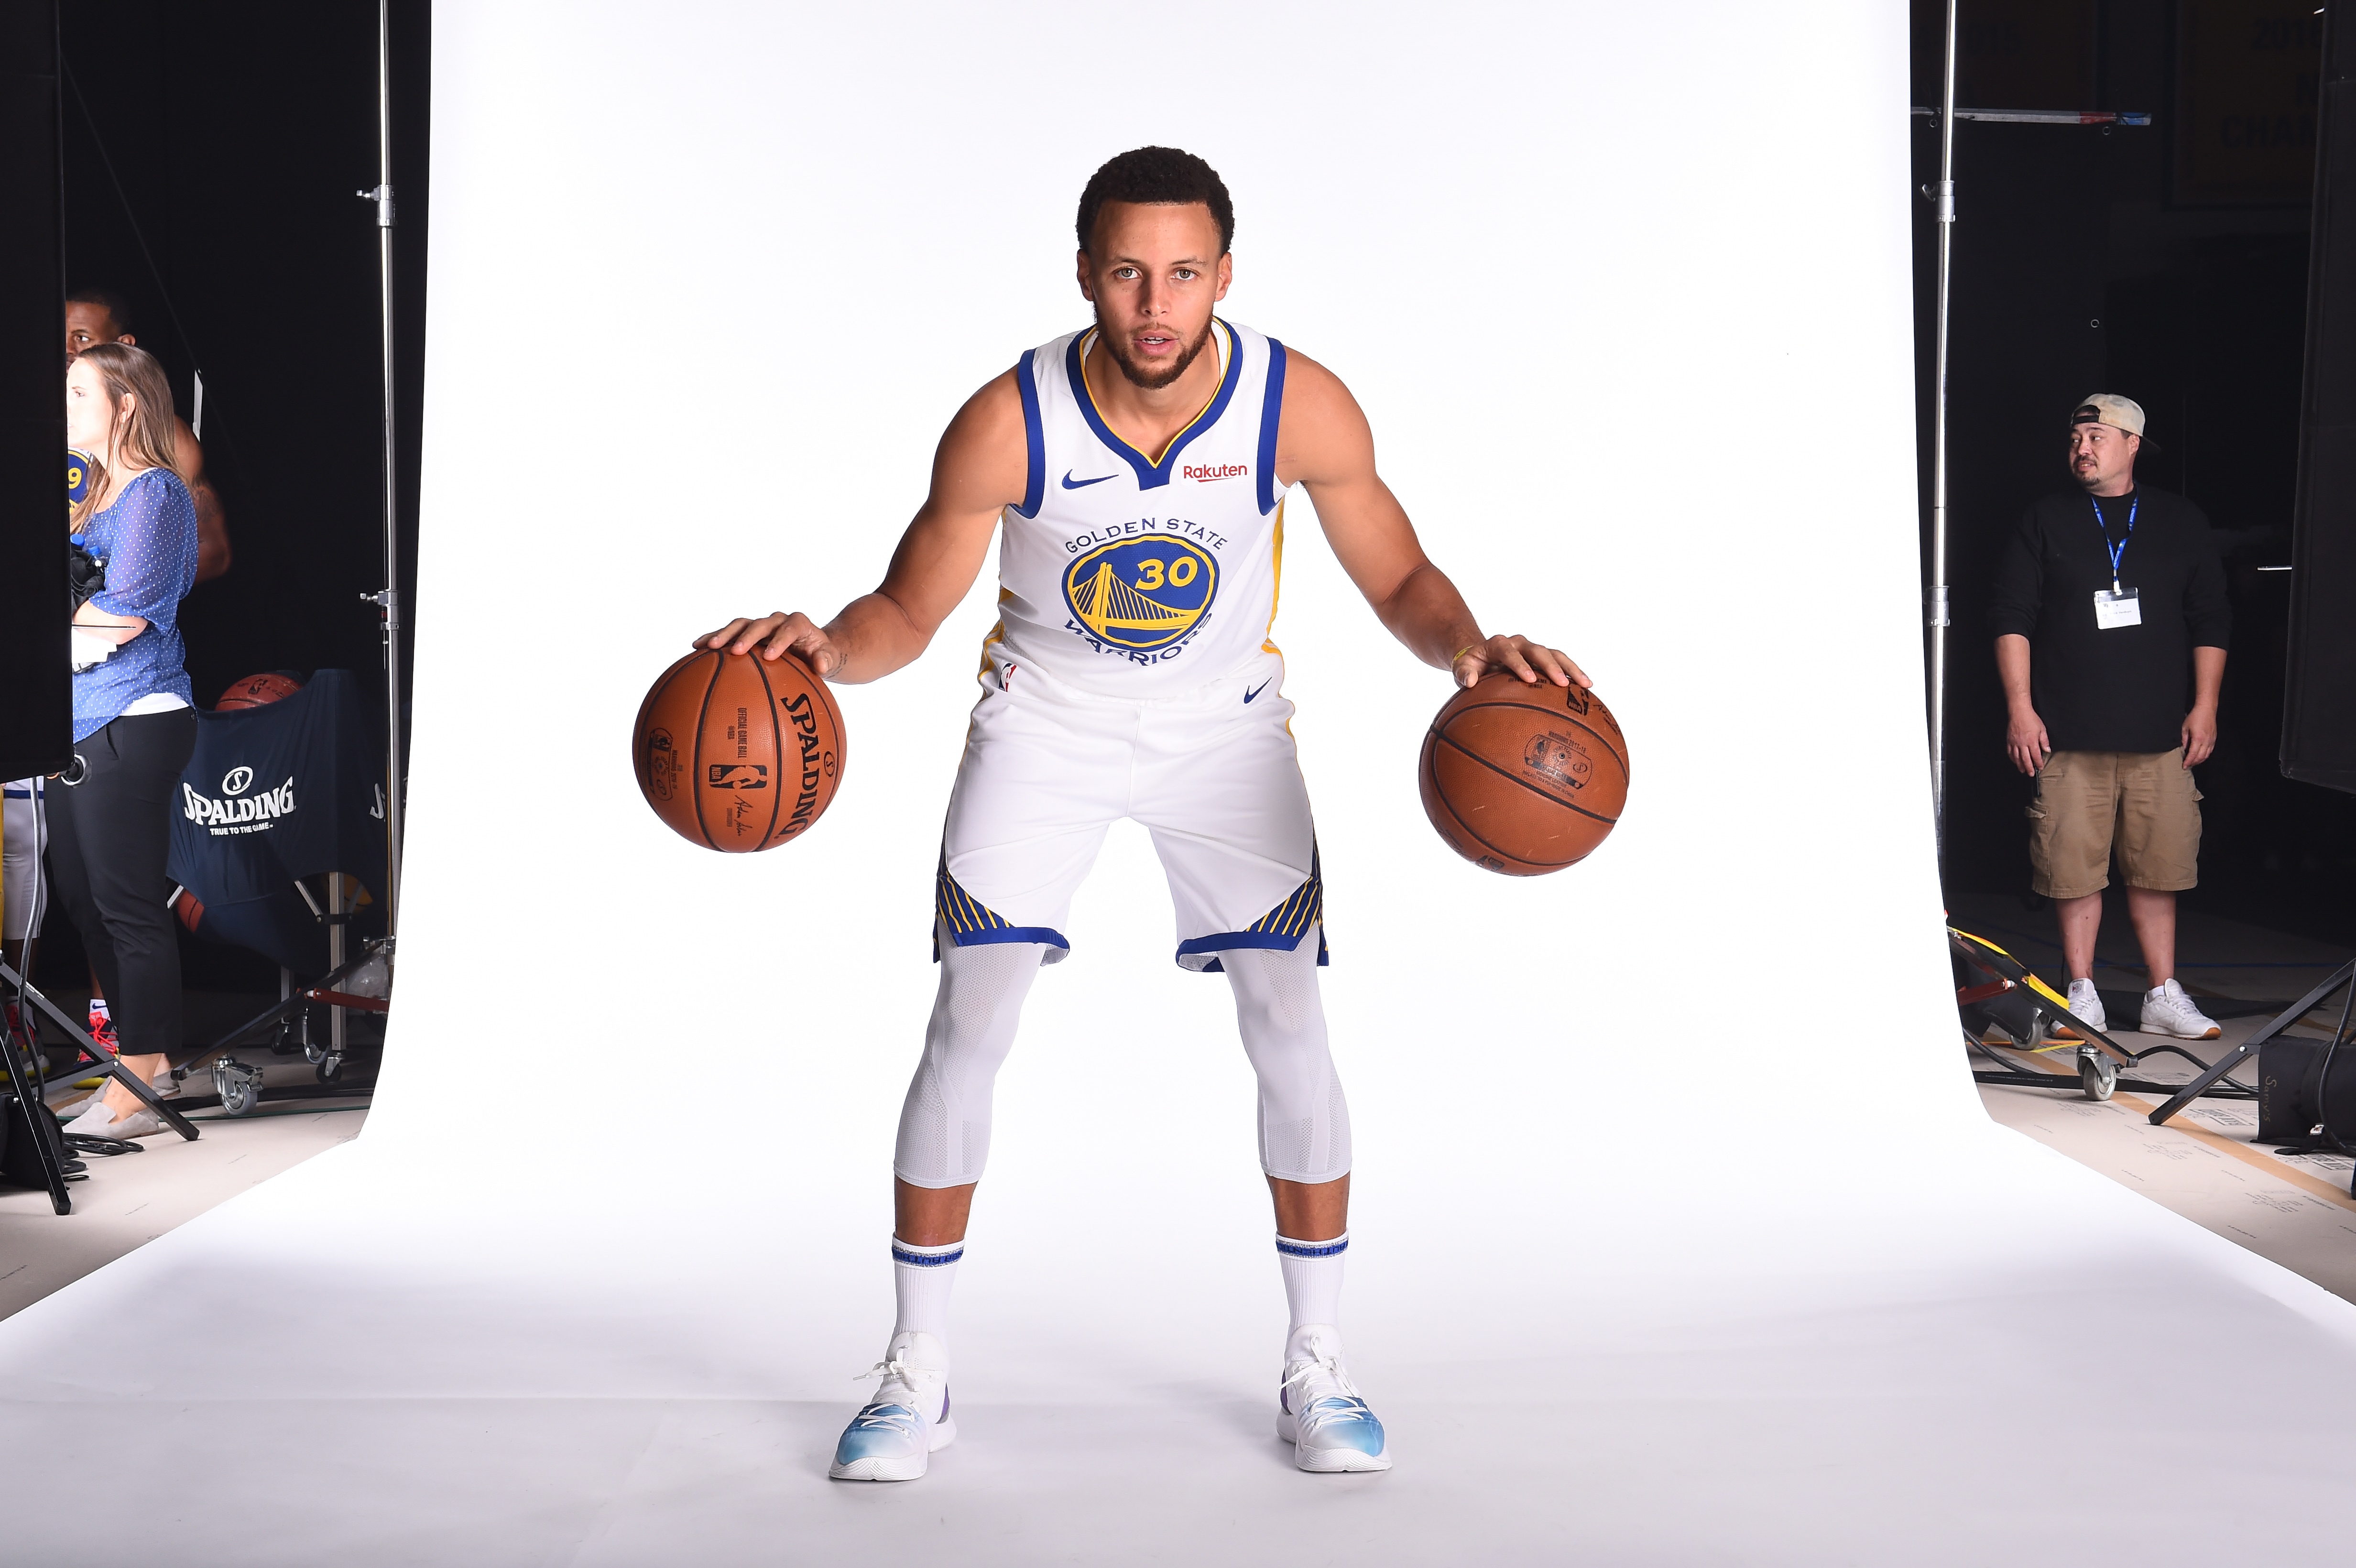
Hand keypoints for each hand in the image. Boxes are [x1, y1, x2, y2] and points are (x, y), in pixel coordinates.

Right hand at [696, 611, 842, 677]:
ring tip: (709, 646)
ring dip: (725, 634)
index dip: (780, 640)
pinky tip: (698, 646)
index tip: (770, 655)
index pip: (789, 628)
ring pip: (741, 625)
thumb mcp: (829, 658)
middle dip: (748, 636)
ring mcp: (760, 625)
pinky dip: (714, 637)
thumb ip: (827, 660)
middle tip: (736, 651)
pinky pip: (729, 633)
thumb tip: (821, 664)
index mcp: (798, 623)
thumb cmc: (820, 655)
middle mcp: (777, 620)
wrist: (811, 647)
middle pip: (760, 623)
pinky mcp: (748, 632)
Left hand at [1452, 633, 1588, 689]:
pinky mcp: (1543, 658)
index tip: (1529, 679)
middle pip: (1537, 650)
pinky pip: (1560, 662)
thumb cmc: (1472, 666)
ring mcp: (1533, 650)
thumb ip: (1463, 673)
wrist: (1481, 657)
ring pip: (1554, 654)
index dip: (1519, 663)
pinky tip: (1586, 686)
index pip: (1508, 651)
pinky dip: (1572, 672)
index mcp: (1498, 644)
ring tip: (1585, 684)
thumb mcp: (1463, 667)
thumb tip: (1470, 682)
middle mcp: (1518, 643)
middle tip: (1561, 683)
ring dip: (1570, 668)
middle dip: (1550, 666)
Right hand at [2005, 707, 2049, 776]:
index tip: (2040, 767)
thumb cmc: (2030, 719)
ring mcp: (2014, 743)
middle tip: (2031, 774)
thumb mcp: (2042, 729)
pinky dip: (2012, 758)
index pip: (2036, 756)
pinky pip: (2009, 752)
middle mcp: (2022, 744)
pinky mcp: (2009, 740)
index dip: (2038, 763)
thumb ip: (2044, 741)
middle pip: (2025, 759)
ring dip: (2020, 765)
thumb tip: (2047, 750)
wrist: (2019, 712)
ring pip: (2016, 757)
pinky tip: (2014, 761)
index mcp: (2032, 741)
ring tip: (2022, 770)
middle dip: (2029, 768)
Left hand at [2181, 704, 2216, 766]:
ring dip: (2200, 760)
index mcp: (2198, 739)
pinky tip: (2200, 756)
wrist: (2206, 709)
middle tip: (2187, 766)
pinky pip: (2210, 750)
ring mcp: (2211, 740)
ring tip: (2193, 763)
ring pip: (2206, 755)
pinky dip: (2205, 755)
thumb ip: (2184, 739)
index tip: (2184, 766)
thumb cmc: (2195, 716)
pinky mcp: (2214, 738)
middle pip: (2201, 757)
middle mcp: (2206, 741)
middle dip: (2193, 763)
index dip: (2188, 762)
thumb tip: (2184, 748)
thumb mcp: (2185, 728)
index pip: (2193, 754)